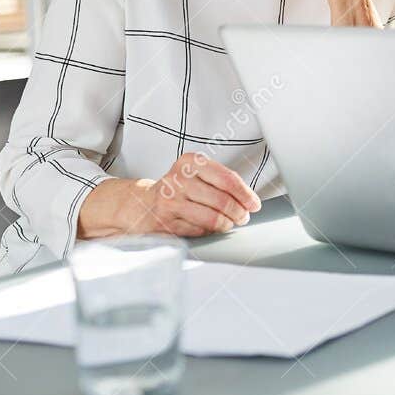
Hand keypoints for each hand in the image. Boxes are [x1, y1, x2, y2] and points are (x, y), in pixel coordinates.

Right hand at [78, 154, 260, 238]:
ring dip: (226, 224)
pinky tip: (209, 228)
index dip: (245, 194)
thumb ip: (220, 182)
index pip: (227, 179)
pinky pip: (199, 230)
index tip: (254, 204)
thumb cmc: (176, 189)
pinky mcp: (166, 222)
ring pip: (212, 218)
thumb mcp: (196, 174)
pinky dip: (209, 232)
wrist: (140, 204)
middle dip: (238, 212)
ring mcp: (170, 201)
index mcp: (190, 162)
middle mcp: (179, 179)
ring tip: (230, 224)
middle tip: (243, 217)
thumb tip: (249, 200)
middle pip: (222, 200)